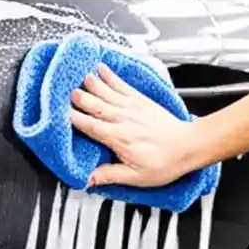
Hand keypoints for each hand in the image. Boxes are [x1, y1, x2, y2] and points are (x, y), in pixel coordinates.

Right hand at [68, 64, 207, 187]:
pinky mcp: (140, 101)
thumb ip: (109, 175)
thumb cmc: (165, 162)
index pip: (89, 125)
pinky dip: (110, 76)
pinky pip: (121, 85)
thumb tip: (87, 180)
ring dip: (90, 83)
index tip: (59, 113)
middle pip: (94, 104)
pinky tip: (101, 68)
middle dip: (78, 97)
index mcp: (118, 137)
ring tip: (77, 74)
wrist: (189, 146)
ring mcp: (132, 107)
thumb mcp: (135, 177)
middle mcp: (123, 119)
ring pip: (106, 92)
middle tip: (63, 90)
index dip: (73, 118)